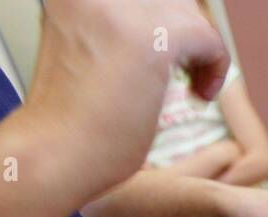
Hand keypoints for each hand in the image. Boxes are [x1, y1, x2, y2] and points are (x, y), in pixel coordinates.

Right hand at [26, 0, 228, 198]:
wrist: (52, 152)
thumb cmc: (71, 120)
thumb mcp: (89, 50)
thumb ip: (119, 30)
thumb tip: (166, 27)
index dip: (165, 20)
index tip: (168, 58)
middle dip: (185, 32)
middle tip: (186, 72)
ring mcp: (118, 7)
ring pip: (188, 11)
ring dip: (201, 49)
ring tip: (191, 86)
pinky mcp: (148, 37)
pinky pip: (207, 36)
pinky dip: (215, 67)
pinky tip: (200, 95)